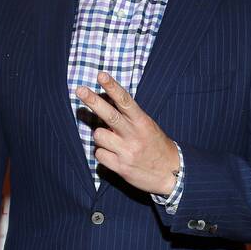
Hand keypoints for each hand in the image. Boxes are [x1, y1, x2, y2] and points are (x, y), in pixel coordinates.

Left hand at [76, 71, 179, 195]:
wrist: (170, 174)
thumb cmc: (155, 146)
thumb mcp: (148, 127)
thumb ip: (128, 118)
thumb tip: (105, 106)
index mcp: (143, 123)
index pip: (125, 101)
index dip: (112, 87)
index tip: (101, 75)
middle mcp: (134, 136)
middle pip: (110, 116)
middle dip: (93, 101)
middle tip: (80, 90)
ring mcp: (126, 152)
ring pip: (99, 136)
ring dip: (101, 136)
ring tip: (113, 141)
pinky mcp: (120, 167)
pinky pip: (99, 154)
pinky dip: (103, 153)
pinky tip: (114, 155)